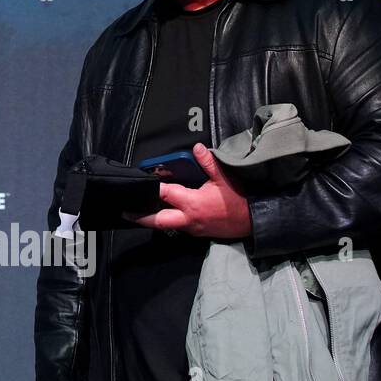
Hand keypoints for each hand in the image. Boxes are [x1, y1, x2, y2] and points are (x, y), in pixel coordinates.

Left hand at [130, 142, 251, 237]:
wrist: (255, 221)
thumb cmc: (239, 199)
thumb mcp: (225, 178)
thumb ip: (209, 162)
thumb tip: (197, 147)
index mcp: (192, 203)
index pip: (164, 194)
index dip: (152, 188)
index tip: (140, 183)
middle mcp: (187, 219)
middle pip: (157, 221)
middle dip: (140, 217)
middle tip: (126, 212)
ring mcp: (191, 228)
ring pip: (166, 226)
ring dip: (153, 219)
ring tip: (139, 210)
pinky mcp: (196, 233)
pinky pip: (177, 227)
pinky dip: (167, 220)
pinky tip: (162, 212)